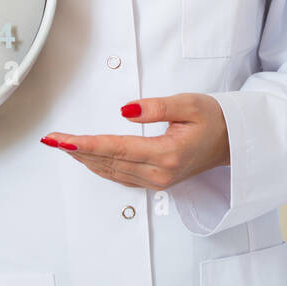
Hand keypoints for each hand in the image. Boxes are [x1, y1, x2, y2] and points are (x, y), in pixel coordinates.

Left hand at [41, 94, 230, 188]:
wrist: (233, 142)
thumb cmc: (215, 120)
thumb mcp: (190, 103)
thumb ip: (156, 107)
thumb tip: (126, 110)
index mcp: (167, 153)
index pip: (115, 147)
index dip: (84, 143)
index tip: (61, 139)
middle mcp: (159, 173)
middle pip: (108, 161)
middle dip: (77, 150)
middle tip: (52, 140)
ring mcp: (158, 181)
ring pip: (111, 171)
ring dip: (85, 159)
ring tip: (63, 146)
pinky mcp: (156, 183)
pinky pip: (120, 177)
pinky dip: (100, 166)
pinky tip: (88, 159)